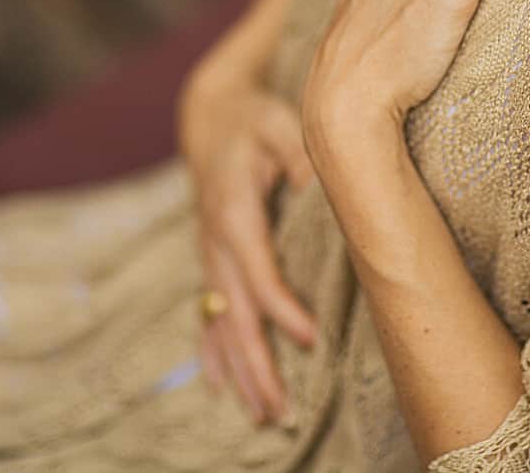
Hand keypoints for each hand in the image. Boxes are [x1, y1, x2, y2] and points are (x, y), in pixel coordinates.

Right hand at [179, 67, 318, 423]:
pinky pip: (208, 313)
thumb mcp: (280, 122)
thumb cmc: (254, 119)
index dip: (281, 307)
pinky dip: (215, 352)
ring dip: (239, 369)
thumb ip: (300, 152)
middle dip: (256, 362)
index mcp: (233, 210)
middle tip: (280, 409)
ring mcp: (208, 253)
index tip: (312, 338)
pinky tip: (224, 388)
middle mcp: (214, 240)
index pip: (256, 270)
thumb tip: (322, 185)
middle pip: (234, 312)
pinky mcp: (210, 259)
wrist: (212, 115)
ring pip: (219, 321)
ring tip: (262, 414)